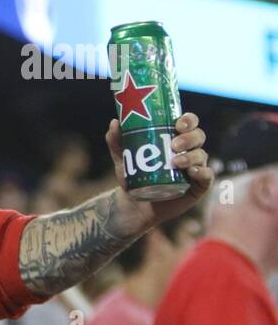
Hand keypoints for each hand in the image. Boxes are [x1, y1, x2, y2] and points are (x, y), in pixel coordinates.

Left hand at [105, 112, 211, 229]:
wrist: (136, 204)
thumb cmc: (134, 176)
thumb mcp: (122, 158)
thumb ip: (116, 140)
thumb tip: (115, 122)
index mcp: (175, 138)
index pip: (188, 123)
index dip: (188, 120)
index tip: (178, 124)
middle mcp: (189, 150)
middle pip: (198, 136)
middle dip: (189, 138)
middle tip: (174, 144)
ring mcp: (196, 167)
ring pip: (201, 155)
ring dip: (191, 156)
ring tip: (176, 162)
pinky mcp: (199, 185)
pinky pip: (208, 176)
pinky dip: (203, 172)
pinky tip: (192, 172)